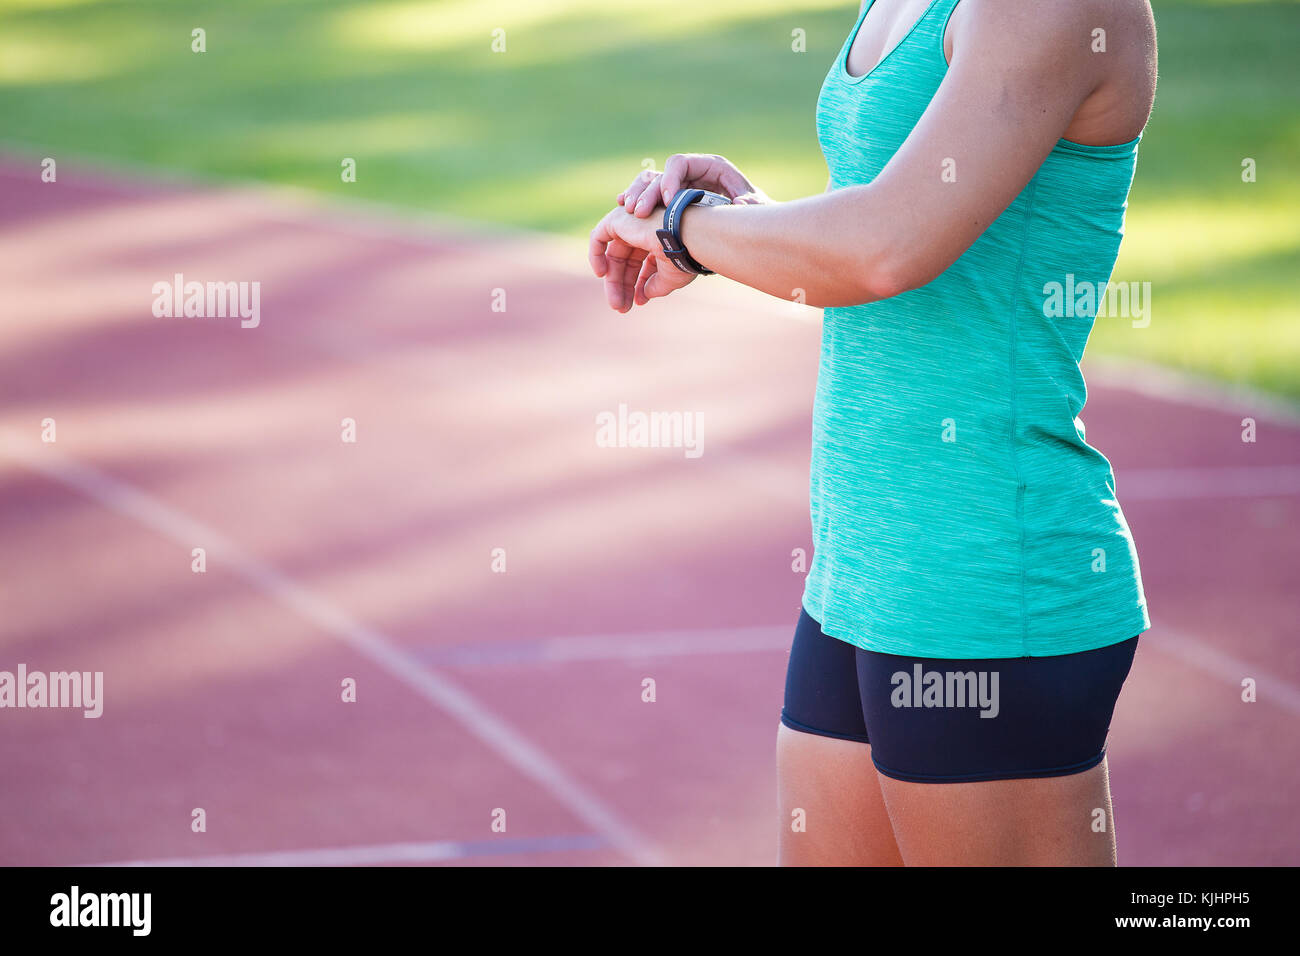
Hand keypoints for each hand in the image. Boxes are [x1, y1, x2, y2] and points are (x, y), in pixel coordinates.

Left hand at [588, 204, 697, 312]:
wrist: (687, 237)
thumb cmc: (685, 254)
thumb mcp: (671, 277)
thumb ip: (655, 286)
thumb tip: (643, 295)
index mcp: (657, 240)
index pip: (641, 264)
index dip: (638, 285)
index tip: (638, 302)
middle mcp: (643, 230)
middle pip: (626, 262)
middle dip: (623, 286)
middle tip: (621, 308)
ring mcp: (630, 223)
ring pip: (614, 256)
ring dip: (613, 281)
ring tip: (615, 303)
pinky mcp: (617, 219)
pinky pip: (598, 238)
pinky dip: (596, 256)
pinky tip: (602, 275)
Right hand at [618, 153, 769, 218]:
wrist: (754, 223)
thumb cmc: (756, 212)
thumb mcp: (758, 208)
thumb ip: (752, 205)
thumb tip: (740, 204)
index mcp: (711, 167)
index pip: (681, 163)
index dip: (670, 179)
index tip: (668, 201)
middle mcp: (692, 173)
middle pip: (661, 174)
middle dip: (648, 192)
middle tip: (638, 213)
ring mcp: (680, 186)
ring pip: (650, 183)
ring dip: (637, 196)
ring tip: (627, 211)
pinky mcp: (673, 200)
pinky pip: (648, 196)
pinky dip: (635, 201)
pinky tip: (622, 209)